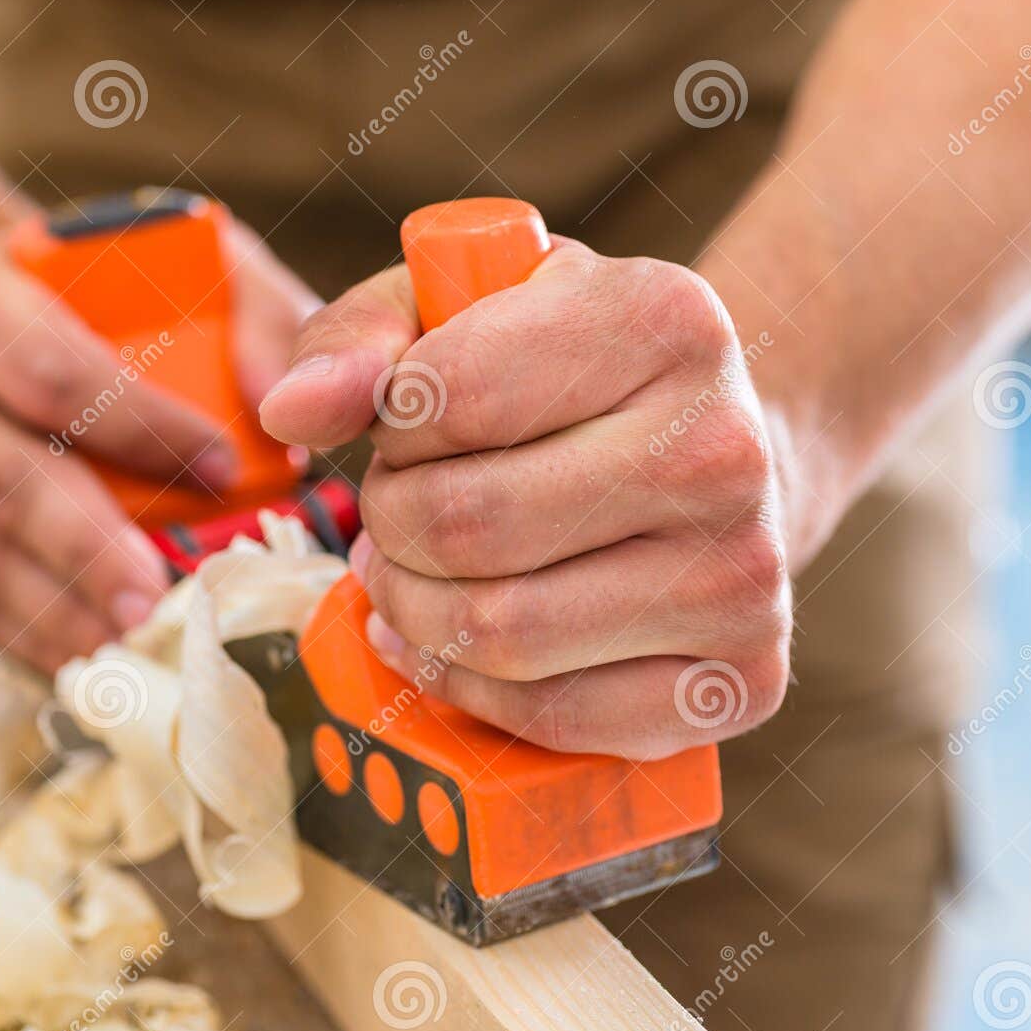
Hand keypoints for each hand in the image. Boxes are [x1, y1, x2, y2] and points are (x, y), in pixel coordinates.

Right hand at [0, 219, 318, 672]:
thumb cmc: (97, 306)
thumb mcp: (179, 268)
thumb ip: (252, 312)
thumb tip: (280, 402)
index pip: (48, 371)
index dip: (139, 427)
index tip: (222, 466)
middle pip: (3, 477)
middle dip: (90, 545)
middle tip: (159, 595)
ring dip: (61, 606)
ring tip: (136, 635)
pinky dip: (26, 631)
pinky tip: (91, 647)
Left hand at [260, 241, 793, 758]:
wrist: (709, 454)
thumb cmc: (559, 378)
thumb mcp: (460, 313)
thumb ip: (359, 342)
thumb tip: (287, 412)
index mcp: (662, 319)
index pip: (450, 397)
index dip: (390, 426)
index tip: (406, 427)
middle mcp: (722, 446)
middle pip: (462, 526)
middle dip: (389, 526)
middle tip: (398, 511)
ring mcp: (743, 574)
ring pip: (498, 632)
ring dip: (413, 611)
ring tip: (418, 572)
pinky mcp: (742, 679)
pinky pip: (552, 717)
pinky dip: (471, 690)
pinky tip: (453, 641)